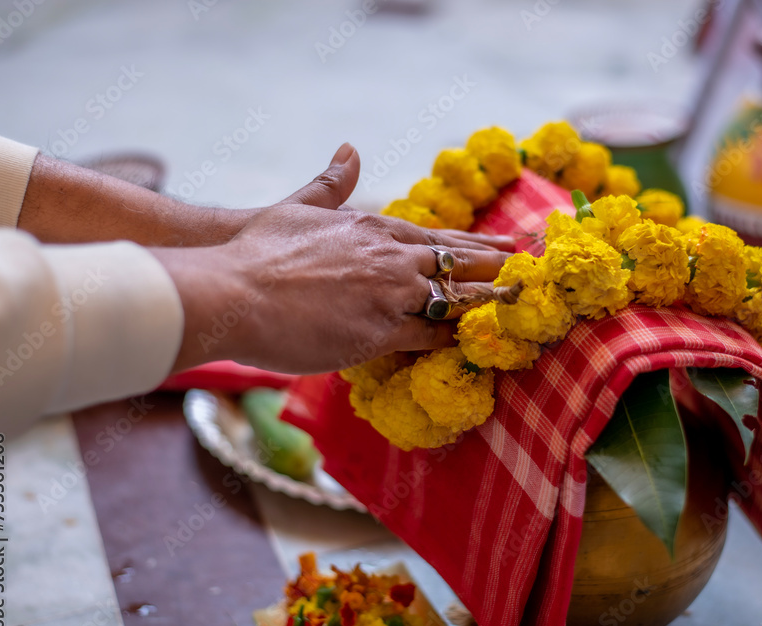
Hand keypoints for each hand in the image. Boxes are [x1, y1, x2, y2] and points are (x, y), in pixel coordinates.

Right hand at [152, 144, 513, 373]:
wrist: (232, 290)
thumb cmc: (257, 251)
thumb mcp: (299, 208)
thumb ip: (330, 183)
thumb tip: (350, 149)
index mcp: (373, 229)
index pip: (437, 237)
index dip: (473, 242)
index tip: (503, 242)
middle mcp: (390, 258)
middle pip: (457, 264)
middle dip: (494, 266)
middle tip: (530, 267)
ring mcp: (389, 295)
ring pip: (454, 299)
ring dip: (488, 301)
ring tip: (520, 302)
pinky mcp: (380, 333)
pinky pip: (431, 337)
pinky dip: (456, 338)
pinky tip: (478, 340)